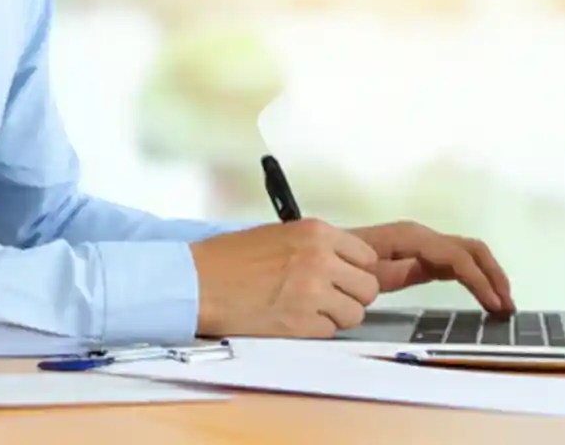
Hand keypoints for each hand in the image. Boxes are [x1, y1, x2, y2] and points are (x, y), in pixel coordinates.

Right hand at [190, 219, 380, 338]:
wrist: (197, 282)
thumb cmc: (228, 259)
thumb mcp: (280, 235)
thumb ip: (317, 246)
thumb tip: (346, 264)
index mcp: (315, 233)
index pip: (366, 257)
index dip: (355, 271)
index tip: (344, 277)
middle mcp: (320, 260)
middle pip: (367, 288)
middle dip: (350, 296)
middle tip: (328, 297)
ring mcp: (312, 292)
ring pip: (355, 314)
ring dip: (335, 316)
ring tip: (308, 309)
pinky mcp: (301, 322)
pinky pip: (330, 332)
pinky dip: (315, 329)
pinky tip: (292, 318)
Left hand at [349, 221, 514, 312]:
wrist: (318, 252)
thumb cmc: (337, 262)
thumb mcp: (360, 271)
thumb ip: (389, 275)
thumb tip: (423, 276)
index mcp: (411, 238)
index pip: (456, 257)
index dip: (479, 280)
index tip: (494, 305)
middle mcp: (422, 236)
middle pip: (471, 249)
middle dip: (493, 275)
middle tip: (507, 307)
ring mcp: (423, 245)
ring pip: (468, 253)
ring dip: (489, 275)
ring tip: (503, 305)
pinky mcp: (421, 256)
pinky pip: (455, 262)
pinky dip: (475, 277)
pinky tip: (483, 296)